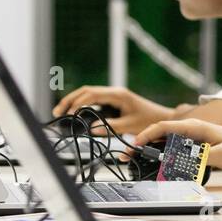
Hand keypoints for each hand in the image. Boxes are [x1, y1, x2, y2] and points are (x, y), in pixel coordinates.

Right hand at [51, 86, 173, 134]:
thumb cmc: (149, 120)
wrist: (163, 118)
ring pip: (89, 94)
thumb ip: (111, 127)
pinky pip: (94, 99)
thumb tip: (92, 129)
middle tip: (57, 112)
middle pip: (86, 91)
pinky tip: (75, 112)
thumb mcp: (130, 125)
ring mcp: (114, 95)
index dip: (77, 103)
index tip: (67, 113)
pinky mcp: (114, 101)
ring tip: (62, 112)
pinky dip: (83, 104)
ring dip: (75, 101)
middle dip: (70, 100)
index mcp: (118, 94)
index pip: (91, 95)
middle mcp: (114, 92)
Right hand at [134, 118, 221, 175]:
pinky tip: (154, 166)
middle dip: (140, 146)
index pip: (164, 127)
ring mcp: (192, 139)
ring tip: (133, 162)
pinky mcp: (195, 148)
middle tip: (125, 158)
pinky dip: (161, 157)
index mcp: (195, 127)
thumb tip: (185, 162)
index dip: (146, 135)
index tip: (133, 145)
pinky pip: (174, 151)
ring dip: (149, 152)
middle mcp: (191, 131)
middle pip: (159, 136)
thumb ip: (204, 158)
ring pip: (165, 144)